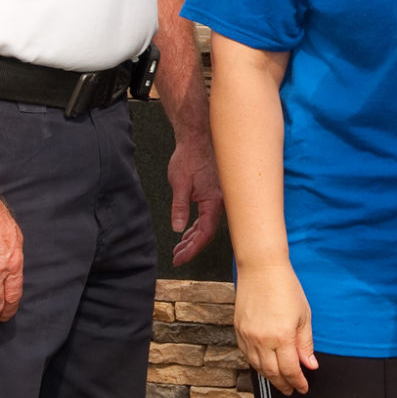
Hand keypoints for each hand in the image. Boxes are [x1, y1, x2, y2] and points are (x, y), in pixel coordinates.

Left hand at [167, 131, 225, 265]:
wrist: (197, 138)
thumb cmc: (189, 157)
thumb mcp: (180, 183)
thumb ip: (180, 206)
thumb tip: (178, 229)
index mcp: (213, 201)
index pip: (205, 233)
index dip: (193, 249)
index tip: (180, 259)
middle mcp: (219, 202)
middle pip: (207, 232)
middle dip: (191, 247)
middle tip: (176, 257)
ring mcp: (217, 198)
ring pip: (207, 225)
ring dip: (193, 238)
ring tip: (178, 249)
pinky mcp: (212, 194)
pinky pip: (207, 216)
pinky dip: (196, 226)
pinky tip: (186, 232)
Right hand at [235, 261, 316, 395]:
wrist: (261, 269)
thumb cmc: (287, 288)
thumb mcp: (303, 315)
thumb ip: (305, 343)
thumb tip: (310, 365)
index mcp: (281, 337)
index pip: (290, 370)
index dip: (297, 382)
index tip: (303, 388)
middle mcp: (262, 340)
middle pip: (272, 373)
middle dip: (283, 384)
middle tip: (292, 390)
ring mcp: (248, 337)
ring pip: (258, 367)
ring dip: (270, 377)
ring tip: (280, 381)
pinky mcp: (238, 331)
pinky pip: (247, 355)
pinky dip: (257, 364)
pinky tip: (265, 365)